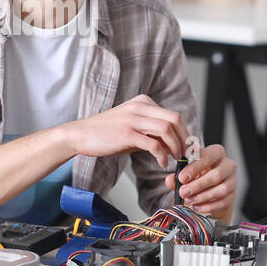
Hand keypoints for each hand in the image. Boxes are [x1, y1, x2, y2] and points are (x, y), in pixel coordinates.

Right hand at [63, 94, 189, 168]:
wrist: (80, 135)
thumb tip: (173, 144)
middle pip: (175, 119)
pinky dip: (161, 155)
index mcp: (143, 102)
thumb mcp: (132, 128)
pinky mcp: (126, 133)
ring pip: (166, 130)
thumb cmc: (106, 133)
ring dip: (175, 147)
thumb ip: (152, 133)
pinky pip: (153, 144)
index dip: (184, 133)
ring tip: (175, 159)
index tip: (186, 148)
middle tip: (186, 154)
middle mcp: (140, 107)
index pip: (173, 115)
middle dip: (184, 139)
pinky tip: (161, 163)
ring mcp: (133, 119)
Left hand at [164, 143, 236, 218]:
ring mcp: (233, 181)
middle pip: (217, 174)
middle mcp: (228, 165)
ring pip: (222, 189)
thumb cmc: (198, 175)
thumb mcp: (187, 172)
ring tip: (189, 200)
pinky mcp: (233, 195)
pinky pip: (224, 202)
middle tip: (183, 192)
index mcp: (216, 153)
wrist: (209, 188)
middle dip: (198, 185)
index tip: (182, 178)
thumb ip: (177, 176)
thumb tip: (170, 180)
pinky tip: (197, 207)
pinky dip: (209, 206)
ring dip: (203, 197)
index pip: (208, 156)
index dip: (195, 167)